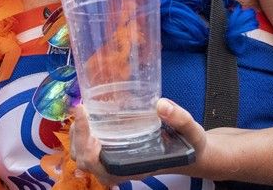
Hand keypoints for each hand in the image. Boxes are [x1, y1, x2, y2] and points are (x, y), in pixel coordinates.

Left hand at [71, 98, 240, 184]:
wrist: (194, 154)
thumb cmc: (191, 145)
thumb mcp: (191, 131)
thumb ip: (179, 118)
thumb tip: (161, 104)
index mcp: (135, 166)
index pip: (99, 162)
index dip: (86, 141)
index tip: (85, 112)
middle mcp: (122, 167)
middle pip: (84, 161)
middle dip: (78, 136)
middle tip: (82, 109)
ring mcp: (118, 163)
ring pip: (83, 158)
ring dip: (78, 136)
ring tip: (82, 113)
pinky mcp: (117, 154)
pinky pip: (90, 151)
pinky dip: (84, 135)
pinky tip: (89, 118)